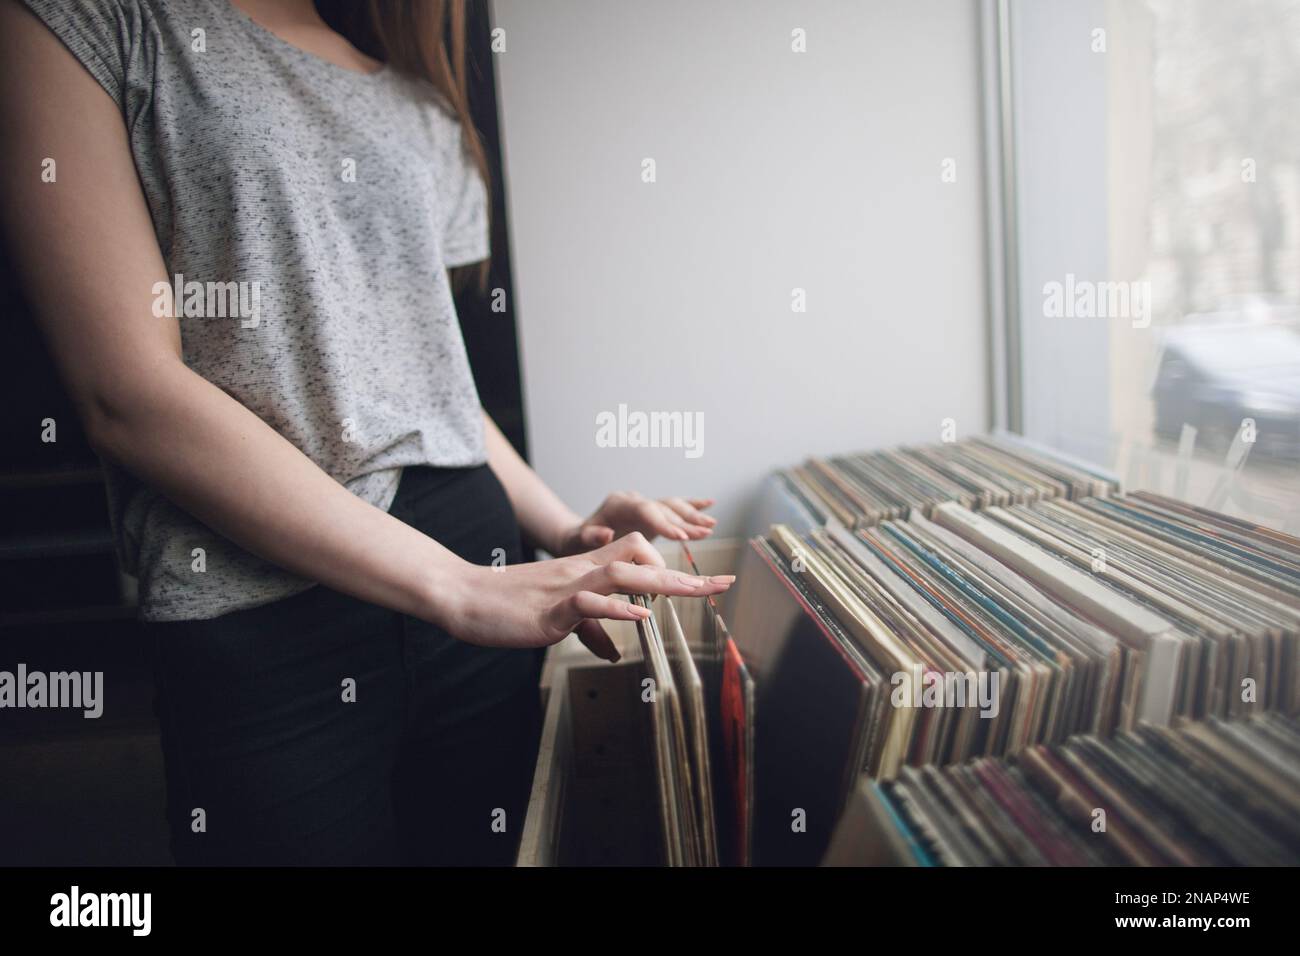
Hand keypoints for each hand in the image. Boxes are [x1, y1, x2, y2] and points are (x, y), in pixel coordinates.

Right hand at [434, 532, 732, 661]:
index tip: (709, 581)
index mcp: (586, 572)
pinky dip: (615, 608)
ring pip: (622, 572)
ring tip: (696, 589)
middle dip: (687, 574)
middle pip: (643, 561)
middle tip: (724, 584)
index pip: (639, 557)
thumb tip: (614, 650)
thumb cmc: (506, 606)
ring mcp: (567, 588)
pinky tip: (639, 616)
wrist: (463, 595)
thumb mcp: (557, 616)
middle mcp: (583, 573)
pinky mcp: (549, 610)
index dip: (675, 567)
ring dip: (662, 581)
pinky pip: (587, 602)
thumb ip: (589, 627)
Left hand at [554, 491, 717, 556]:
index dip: (664, 523)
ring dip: (692, 515)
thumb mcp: (575, 541)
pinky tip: (710, 505)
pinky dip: (691, 506)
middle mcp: (633, 500)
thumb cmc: (575, 542)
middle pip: (663, 507)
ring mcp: (643, 505)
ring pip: (672, 506)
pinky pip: (674, 507)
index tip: (681, 536)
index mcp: (618, 504)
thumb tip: (605, 533)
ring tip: (710, 526)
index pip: (645, 510)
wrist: (577, 536)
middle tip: (704, 533)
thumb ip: (589, 536)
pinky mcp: (651, 513)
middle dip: (684, 520)